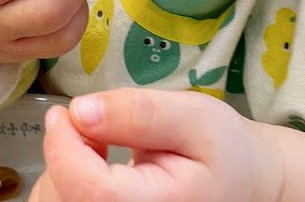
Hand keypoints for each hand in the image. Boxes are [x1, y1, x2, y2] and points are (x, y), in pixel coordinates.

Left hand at [32, 89, 283, 201]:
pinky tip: (90, 170)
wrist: (244, 184)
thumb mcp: (194, 118)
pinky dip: (64, 186)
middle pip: (64, 199)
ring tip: (96, 147)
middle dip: (63, 155)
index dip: (64, 147)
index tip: (64, 112)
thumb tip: (80, 111)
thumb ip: (139, 113)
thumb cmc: (223, 151)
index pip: (90, 190)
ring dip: (60, 170)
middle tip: (89, 125)